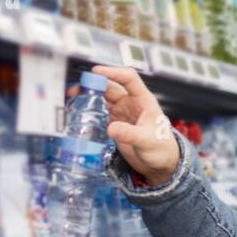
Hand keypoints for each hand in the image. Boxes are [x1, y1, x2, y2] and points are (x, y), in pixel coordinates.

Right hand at [90, 65, 179, 186]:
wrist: (160, 165)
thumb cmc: (162, 149)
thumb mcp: (148, 141)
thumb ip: (130, 134)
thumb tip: (111, 129)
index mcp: (143, 100)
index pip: (129, 79)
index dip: (113, 72)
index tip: (97, 71)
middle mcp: (131, 103)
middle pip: (110, 88)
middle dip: (94, 85)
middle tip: (78, 88)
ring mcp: (122, 113)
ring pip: (102, 99)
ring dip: (89, 97)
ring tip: (74, 99)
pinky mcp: (114, 124)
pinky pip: (99, 114)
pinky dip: (89, 112)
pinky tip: (79, 113)